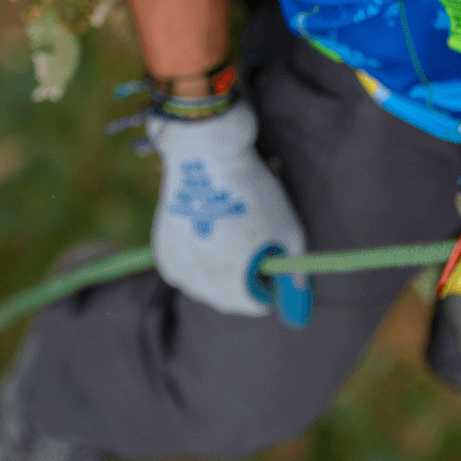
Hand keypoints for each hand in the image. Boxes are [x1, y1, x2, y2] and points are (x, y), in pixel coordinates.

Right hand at [147, 101, 312, 324]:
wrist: (205, 155)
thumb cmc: (251, 193)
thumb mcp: (287, 231)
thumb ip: (293, 269)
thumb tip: (298, 292)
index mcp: (230, 284)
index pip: (255, 306)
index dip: (270, 286)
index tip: (274, 265)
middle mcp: (199, 283)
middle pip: (228, 299)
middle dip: (245, 281)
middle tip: (255, 249)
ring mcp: (177, 267)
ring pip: (204, 286)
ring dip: (220, 272)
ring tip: (230, 233)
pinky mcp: (162, 250)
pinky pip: (185, 269)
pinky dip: (198, 259)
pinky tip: (207, 231)